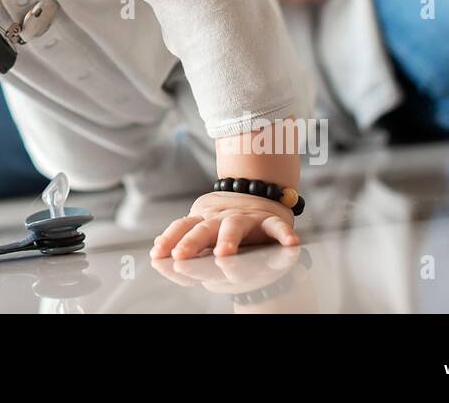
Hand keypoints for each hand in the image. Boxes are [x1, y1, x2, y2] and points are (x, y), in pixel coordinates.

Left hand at [150, 191, 298, 259]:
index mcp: (202, 219)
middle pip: (204, 228)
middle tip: (180, 255)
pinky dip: (284, 234)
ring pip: (235, 226)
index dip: (169, 239)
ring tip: (224, 253)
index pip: (183, 227)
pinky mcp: (268, 221)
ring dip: (228, 239)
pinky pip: (276, 226)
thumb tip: (156, 252)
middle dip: (191, 242)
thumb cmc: (224, 222)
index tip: (158, 253)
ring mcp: (245, 218)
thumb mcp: (203, 229)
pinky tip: (291, 243)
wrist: (257, 195)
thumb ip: (184, 242)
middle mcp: (221, 217)